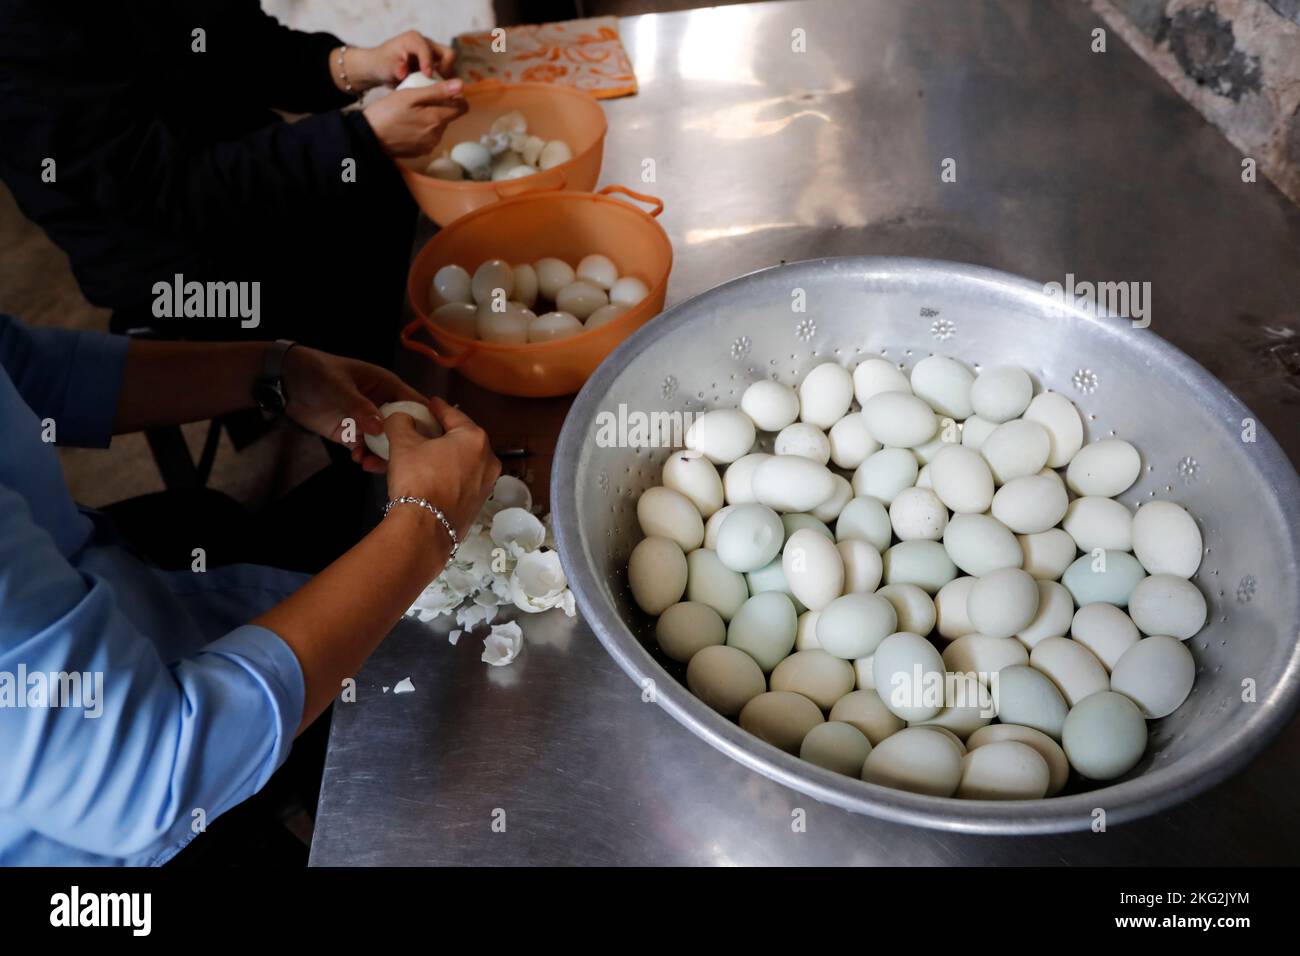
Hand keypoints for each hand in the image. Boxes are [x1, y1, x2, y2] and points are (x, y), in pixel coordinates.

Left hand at [280, 346, 424, 472]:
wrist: (286, 381)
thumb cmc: (317, 372)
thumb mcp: (339, 386)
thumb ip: (359, 407)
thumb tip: (380, 428)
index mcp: (387, 386)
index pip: (415, 403)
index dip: (427, 420)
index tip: (434, 441)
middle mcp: (382, 405)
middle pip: (404, 428)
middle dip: (404, 445)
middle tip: (402, 461)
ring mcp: (367, 421)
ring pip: (385, 443)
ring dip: (382, 456)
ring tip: (372, 464)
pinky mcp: (351, 433)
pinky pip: (365, 449)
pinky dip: (364, 456)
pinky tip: (358, 460)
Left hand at [350, 32, 455, 88]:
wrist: (381, 68)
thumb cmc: (382, 64)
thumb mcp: (386, 66)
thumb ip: (395, 68)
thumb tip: (403, 72)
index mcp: (413, 39)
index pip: (427, 49)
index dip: (429, 63)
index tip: (427, 76)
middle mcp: (427, 44)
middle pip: (448, 54)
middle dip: (446, 70)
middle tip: (438, 85)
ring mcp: (433, 54)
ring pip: (450, 65)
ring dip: (447, 78)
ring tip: (438, 90)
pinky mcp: (436, 64)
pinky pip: (447, 73)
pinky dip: (444, 82)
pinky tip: (437, 92)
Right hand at [363, 81, 466, 156]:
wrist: (369, 136)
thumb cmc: (387, 112)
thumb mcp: (411, 95)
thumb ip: (437, 91)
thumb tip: (461, 85)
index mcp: (437, 119)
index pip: (462, 108)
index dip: (455, 97)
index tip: (442, 91)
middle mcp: (437, 135)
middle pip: (449, 117)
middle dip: (440, 107)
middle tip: (419, 99)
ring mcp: (429, 145)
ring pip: (438, 127)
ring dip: (430, 118)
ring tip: (411, 112)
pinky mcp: (421, 152)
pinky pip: (429, 137)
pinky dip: (422, 129)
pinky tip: (408, 124)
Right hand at [384, 397, 500, 536]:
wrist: (425, 528)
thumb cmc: (418, 481)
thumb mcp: (402, 444)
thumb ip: (401, 423)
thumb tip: (401, 418)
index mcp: (475, 439)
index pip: (453, 415)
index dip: (438, 408)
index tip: (430, 404)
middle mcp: (487, 460)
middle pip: (458, 440)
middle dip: (438, 435)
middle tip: (423, 430)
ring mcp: (485, 484)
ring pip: (458, 462)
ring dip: (438, 457)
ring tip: (418, 455)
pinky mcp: (477, 504)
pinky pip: (459, 481)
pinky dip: (444, 475)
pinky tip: (426, 476)